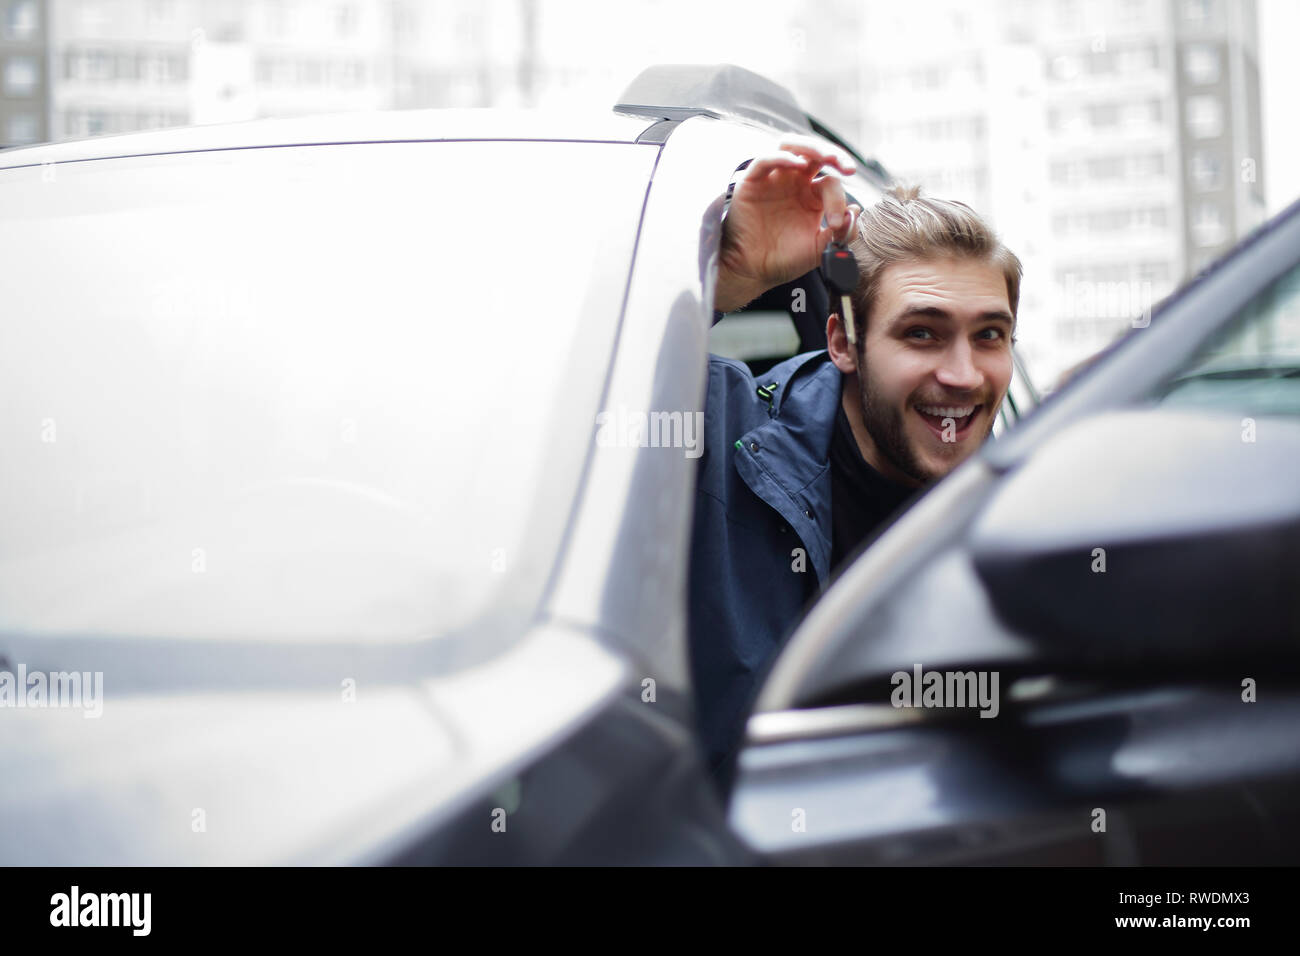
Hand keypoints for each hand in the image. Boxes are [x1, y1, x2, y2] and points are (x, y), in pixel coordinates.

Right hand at [715, 137, 862, 313]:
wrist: (753, 272)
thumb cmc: (783, 260)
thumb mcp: (820, 249)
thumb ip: (841, 233)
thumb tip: (855, 210)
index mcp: (811, 196)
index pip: (831, 183)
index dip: (839, 200)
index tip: (837, 224)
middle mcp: (794, 183)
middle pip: (815, 153)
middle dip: (835, 155)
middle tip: (849, 169)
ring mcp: (773, 180)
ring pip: (791, 146)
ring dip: (811, 146)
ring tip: (827, 157)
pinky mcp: (752, 182)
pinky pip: (765, 160)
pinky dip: (782, 158)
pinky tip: (797, 164)